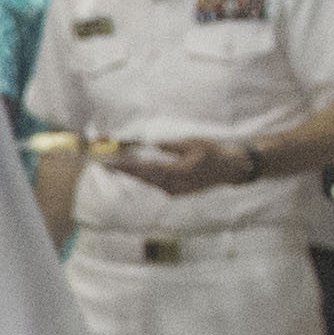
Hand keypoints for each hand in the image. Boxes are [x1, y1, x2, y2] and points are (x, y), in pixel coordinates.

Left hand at [113, 137, 254, 198]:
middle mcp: (172, 186)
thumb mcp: (194, 143)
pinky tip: (131, 170)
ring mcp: (173, 191)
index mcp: (177, 173)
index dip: (127, 165)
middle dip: (124, 169)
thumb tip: (152, 145)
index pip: (146, 169)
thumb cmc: (213, 152)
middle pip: (142, 177)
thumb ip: (171, 146)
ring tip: (114, 165)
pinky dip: (143, 176)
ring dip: (132, 173)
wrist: (229, 169)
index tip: (111, 162)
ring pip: (147, 181)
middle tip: (104, 163)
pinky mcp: (174, 192)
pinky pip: (154, 183)